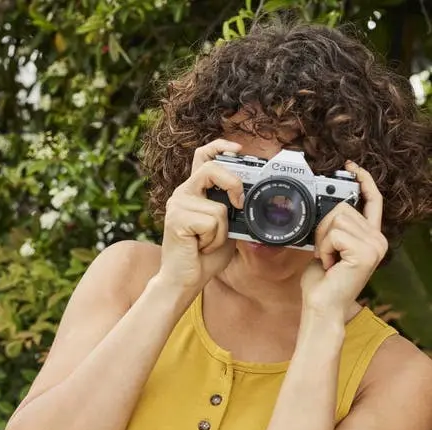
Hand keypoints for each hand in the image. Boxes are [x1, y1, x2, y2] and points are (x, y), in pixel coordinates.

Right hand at [159, 139, 243, 290]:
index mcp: (195, 192)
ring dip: (222, 232)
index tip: (238, 150)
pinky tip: (200, 248)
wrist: (184, 280)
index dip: (220, 147)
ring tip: (207, 243)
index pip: (203, 156)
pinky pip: (211, 223)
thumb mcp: (226, 229)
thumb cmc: (203, 257)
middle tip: (239, 205)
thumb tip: (254, 200)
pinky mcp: (177, 219)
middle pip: (211, 169)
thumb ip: (233, 212)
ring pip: (218, 207)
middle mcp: (183, 193)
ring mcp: (178, 205)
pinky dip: (214, 240)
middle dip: (233, 184)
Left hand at [300, 161, 387, 322]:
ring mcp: (374, 246)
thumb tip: (329, 208)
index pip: (373, 201)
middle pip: (344, 207)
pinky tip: (329, 265)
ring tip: (328, 260)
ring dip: (323, 239)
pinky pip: (334, 233)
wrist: (322, 306)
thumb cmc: (322, 282)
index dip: (363, 181)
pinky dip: (324, 248)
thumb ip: (335, 228)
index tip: (350, 168)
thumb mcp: (329, 248)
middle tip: (325, 253)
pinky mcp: (365, 252)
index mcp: (371, 237)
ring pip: (337, 218)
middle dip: (324, 228)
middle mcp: (378, 240)